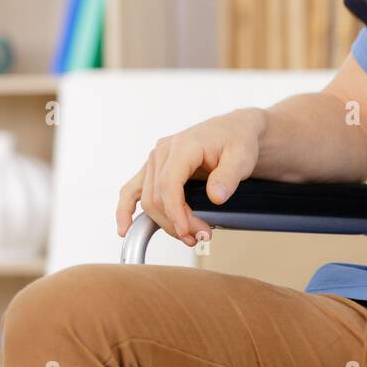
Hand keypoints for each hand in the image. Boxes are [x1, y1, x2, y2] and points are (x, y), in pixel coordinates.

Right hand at [115, 107, 266, 245]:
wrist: (234, 131)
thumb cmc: (237, 140)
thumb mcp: (242, 157)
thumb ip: (229, 176)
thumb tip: (216, 197)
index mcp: (183, 146)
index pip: (168, 184)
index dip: (175, 211)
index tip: (188, 230)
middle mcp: (163, 152)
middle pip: (157, 196)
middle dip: (176, 222)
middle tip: (200, 236)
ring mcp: (156, 160)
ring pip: (147, 199)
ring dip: (163, 222)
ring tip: (187, 236)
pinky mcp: (153, 169)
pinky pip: (131, 190)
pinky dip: (126, 210)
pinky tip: (125, 229)